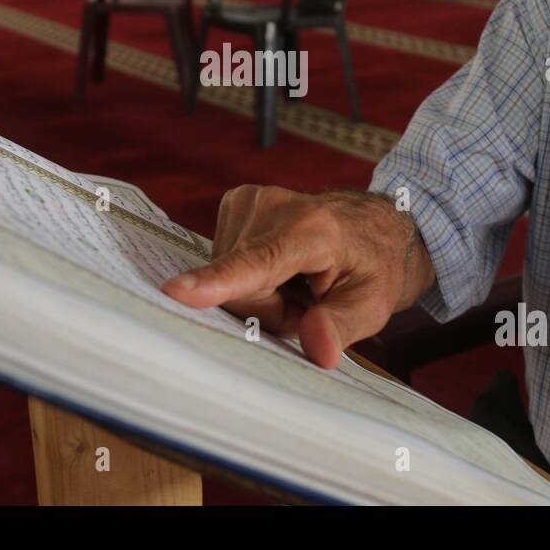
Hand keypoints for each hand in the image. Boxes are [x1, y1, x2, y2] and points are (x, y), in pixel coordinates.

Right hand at [161, 185, 432, 368]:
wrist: (372, 226)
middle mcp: (275, 205)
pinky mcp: (235, 202)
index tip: (175, 292)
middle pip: (239, 288)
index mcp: (313, 231)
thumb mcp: (373, 305)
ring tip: (294, 283)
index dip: (218, 281)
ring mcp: (250, 199)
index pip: (258, 263)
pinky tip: (277, 269)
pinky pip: (223, 260)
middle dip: (267, 309)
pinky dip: (249, 274)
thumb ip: (341, 326)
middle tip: (306, 302)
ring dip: (259, 292)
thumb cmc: (372, 267)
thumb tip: (317, 349)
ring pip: (227, 277)